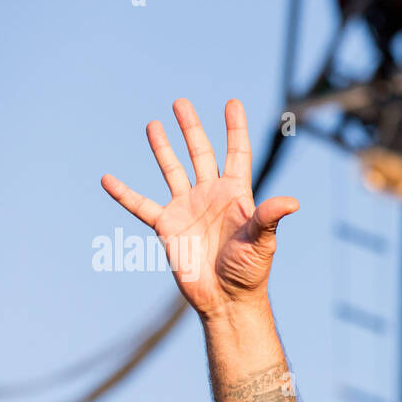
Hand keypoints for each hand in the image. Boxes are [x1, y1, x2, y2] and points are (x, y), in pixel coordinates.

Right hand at [101, 98, 297, 318]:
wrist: (226, 299)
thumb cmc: (250, 272)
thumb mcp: (262, 242)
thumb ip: (269, 218)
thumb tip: (293, 202)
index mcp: (236, 195)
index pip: (237, 155)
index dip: (235, 129)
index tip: (233, 103)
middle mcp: (210, 196)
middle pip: (201, 154)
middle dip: (192, 128)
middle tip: (181, 102)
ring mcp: (187, 209)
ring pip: (172, 170)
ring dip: (163, 148)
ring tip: (154, 124)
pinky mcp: (167, 227)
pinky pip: (142, 205)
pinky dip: (124, 194)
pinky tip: (107, 179)